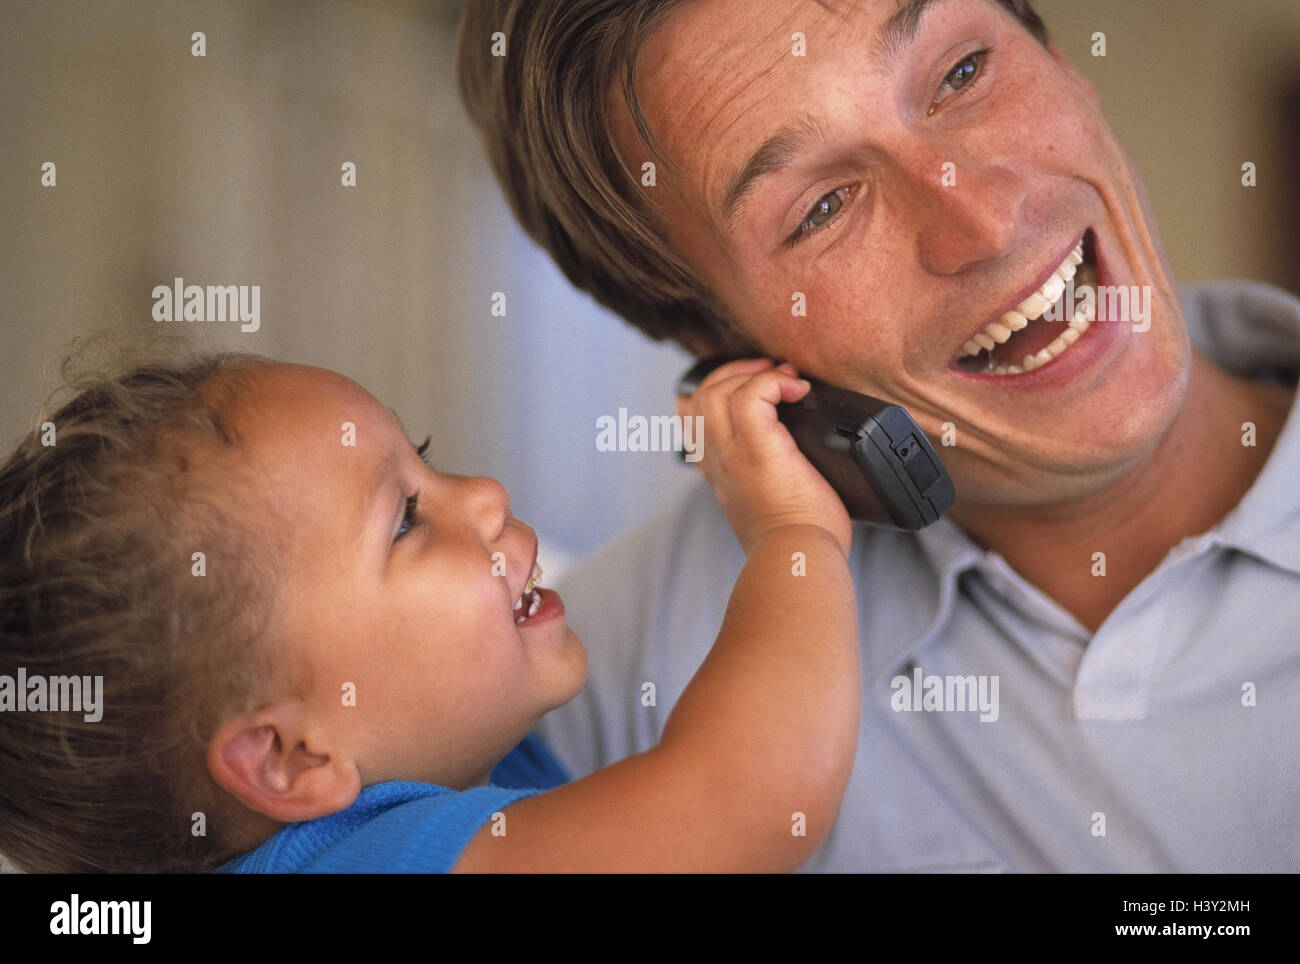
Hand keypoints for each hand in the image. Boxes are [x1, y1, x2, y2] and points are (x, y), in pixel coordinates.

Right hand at [676, 358, 852, 556]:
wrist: (799, 561)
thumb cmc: (800, 542)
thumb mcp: (774, 508)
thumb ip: (773, 481)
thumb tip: (805, 459)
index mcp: (721, 475)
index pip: (691, 421)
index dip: (712, 392)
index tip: (747, 386)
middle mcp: (719, 463)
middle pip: (700, 398)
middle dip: (733, 372)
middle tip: (772, 374)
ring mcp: (733, 456)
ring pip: (716, 392)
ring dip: (752, 374)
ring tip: (784, 378)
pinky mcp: (757, 451)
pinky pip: (750, 397)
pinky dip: (774, 383)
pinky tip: (797, 390)